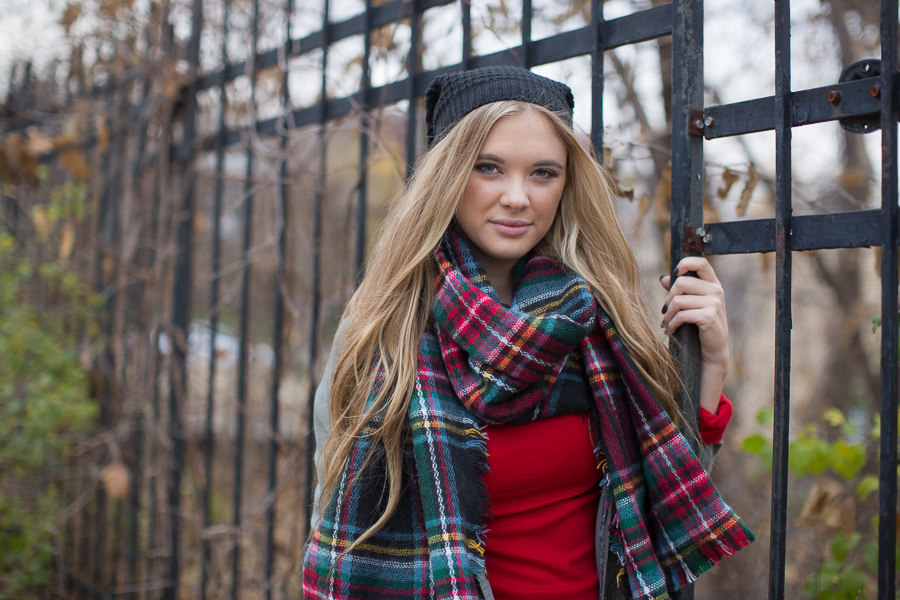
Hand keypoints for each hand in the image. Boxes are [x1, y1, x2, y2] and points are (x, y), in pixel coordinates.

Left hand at [659, 257, 729, 412]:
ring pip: (679, 300)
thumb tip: (664, 278)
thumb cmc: (701, 326)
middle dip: (669, 298)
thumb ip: (680, 290)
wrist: (713, 350)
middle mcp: (716, 291)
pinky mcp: (709, 317)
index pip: (701, 262)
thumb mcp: (692, 305)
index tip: (675, 274)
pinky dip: (672, 323)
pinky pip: (681, 315)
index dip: (685, 263)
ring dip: (668, 314)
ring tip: (667, 322)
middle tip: (666, 311)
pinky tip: (672, 329)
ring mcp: (714, 303)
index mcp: (713, 284)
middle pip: (682, 282)